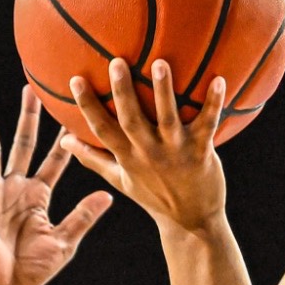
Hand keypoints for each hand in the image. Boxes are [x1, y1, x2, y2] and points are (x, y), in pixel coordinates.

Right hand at [0, 88, 113, 284]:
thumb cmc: (34, 269)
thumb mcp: (64, 241)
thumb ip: (83, 216)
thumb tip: (109, 196)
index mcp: (38, 195)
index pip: (54, 160)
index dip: (63, 140)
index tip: (73, 114)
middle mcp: (15, 188)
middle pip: (22, 145)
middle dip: (26, 118)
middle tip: (31, 88)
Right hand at [61, 59, 227, 232]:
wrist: (192, 222)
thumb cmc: (154, 196)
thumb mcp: (120, 179)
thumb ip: (93, 158)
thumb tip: (64, 140)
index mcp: (128, 158)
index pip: (102, 130)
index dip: (87, 106)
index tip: (75, 80)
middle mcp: (149, 154)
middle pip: (131, 120)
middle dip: (122, 91)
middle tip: (116, 61)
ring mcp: (175, 152)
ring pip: (167, 118)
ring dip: (164, 91)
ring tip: (160, 62)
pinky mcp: (201, 152)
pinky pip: (208, 124)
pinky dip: (214, 103)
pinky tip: (220, 80)